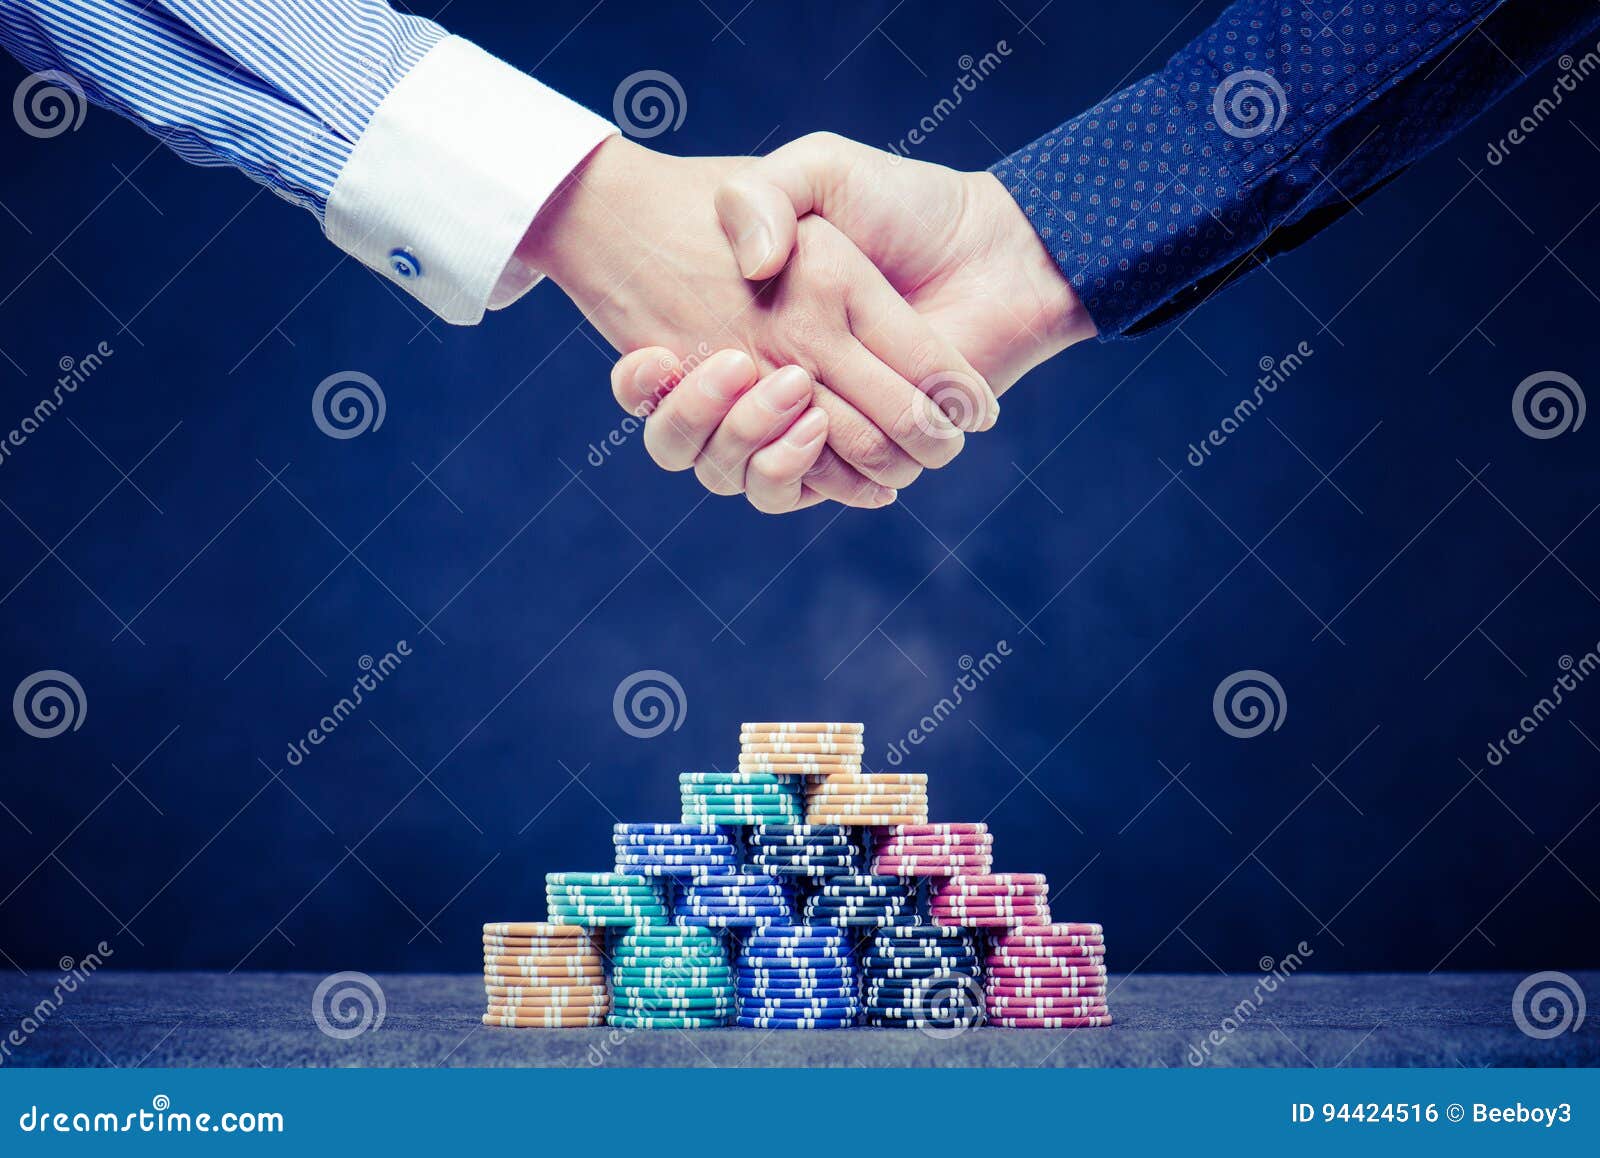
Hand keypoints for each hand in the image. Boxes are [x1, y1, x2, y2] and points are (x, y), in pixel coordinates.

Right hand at [607, 133, 1096, 511]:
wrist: (988, 246)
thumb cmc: (901, 202)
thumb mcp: (818, 170)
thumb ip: (761, 195)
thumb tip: (754, 265)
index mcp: (744, 319)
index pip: (660, 377)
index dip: (644, 384)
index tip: (651, 358)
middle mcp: (763, 377)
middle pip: (698, 438)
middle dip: (708, 411)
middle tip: (742, 362)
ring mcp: (806, 419)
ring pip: (742, 472)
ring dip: (752, 441)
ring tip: (792, 385)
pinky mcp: (852, 454)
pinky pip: (799, 490)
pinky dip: (799, 470)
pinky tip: (813, 423)